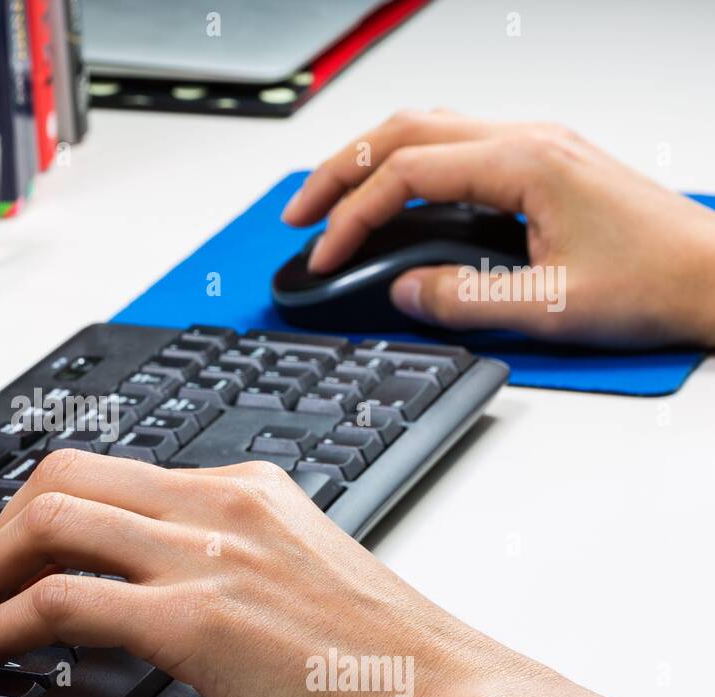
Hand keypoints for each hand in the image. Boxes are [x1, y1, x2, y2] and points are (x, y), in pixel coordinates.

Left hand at [0, 450, 714, 696]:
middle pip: (61, 478)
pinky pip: (57, 602)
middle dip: (1, 531)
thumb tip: (157, 581)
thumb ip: (227, 557)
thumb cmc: (385, 658)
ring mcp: (204, 555)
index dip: (42, 510)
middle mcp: (217, 505)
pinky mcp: (193, 619)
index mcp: (243, 488)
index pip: (110, 471)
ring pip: (47, 524)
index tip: (17, 552)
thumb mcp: (298, 574)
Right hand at [282, 110, 714, 347]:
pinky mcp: (542, 164)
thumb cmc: (658, 283)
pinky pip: (453, 145)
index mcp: (525, 163)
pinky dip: (406, 167)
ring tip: (330, 203)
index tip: (324, 258)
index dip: (351, 217)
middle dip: (339, 171)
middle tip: (299, 215)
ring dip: (369, 160)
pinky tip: (393, 199)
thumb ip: (465, 300)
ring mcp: (535, 146)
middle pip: (403, 131)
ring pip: (426, 127)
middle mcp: (527, 140)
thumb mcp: (551, 308)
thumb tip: (404, 291)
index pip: (406, 174)